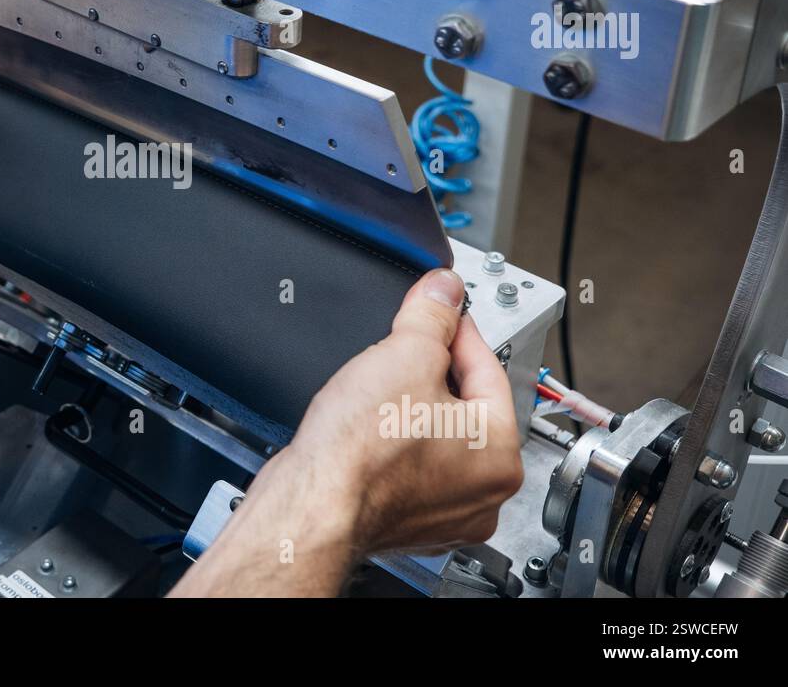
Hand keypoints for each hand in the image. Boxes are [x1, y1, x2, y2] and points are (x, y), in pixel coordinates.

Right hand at [170, 268, 523, 596]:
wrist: (311, 504)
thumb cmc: (359, 453)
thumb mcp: (404, 354)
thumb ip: (431, 314)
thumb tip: (444, 289)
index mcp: (500, 453)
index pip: (487, 367)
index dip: (455, 328)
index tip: (437, 311)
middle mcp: (483, 493)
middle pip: (463, 405)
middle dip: (432, 372)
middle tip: (400, 350)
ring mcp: (444, 514)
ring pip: (435, 438)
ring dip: (411, 410)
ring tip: (377, 395)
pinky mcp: (406, 523)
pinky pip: (408, 468)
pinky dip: (391, 447)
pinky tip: (367, 433)